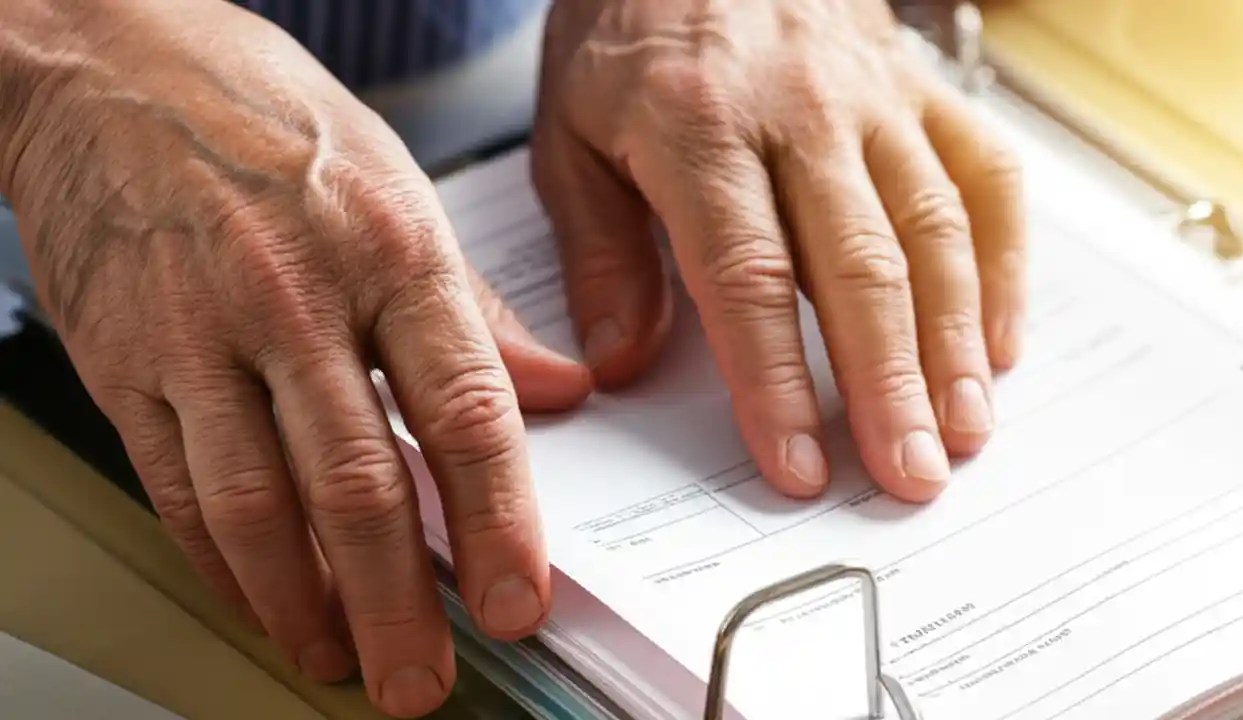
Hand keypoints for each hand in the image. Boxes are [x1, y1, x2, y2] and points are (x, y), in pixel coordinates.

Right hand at [0, 2, 590, 715]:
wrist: (111, 61)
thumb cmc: (267, 117)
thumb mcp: (403, 185)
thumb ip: (482, 309)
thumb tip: (559, 390)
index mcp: (391, 249)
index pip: (464, 412)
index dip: (497, 522)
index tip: (515, 600)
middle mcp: (296, 297)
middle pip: (360, 483)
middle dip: (398, 602)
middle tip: (422, 678)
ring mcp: (198, 334)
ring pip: (259, 504)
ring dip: (306, 604)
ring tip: (340, 660)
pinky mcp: (122, 362)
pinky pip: (177, 487)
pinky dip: (224, 563)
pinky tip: (262, 601)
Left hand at [532, 0, 1025, 501]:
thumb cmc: (624, 36)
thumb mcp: (569, 136)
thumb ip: (598, 249)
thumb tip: (621, 362)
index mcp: (697, 125)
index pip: (745, 273)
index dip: (775, 378)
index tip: (797, 465)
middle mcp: (799, 111)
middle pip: (856, 264)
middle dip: (887, 382)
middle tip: (910, 475)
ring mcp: (873, 96)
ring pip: (932, 227)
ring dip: (955, 339)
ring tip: (966, 431)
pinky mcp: (921, 87)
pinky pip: (983, 174)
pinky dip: (1004, 261)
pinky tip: (1003, 342)